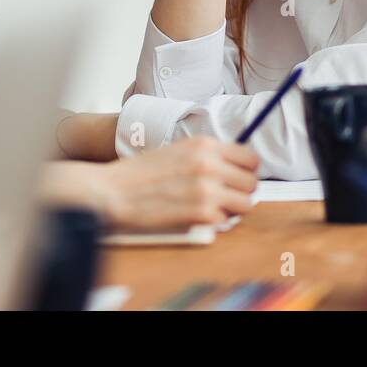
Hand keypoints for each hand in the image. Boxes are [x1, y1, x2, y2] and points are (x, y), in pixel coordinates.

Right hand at [99, 137, 259, 229]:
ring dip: (233, 208)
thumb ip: (207, 156)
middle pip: (252, 182)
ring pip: (246, 204)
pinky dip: (215, 222)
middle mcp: (209, 164)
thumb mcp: (178, 151)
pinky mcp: (201, 214)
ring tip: (214, 208)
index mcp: (204, 145)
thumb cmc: (142, 173)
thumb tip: (234, 168)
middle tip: (225, 196)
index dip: (247, 170)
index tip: (238, 178)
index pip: (251, 158)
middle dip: (241, 192)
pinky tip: (198, 216)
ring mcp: (207, 189)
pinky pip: (226, 221)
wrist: (113, 191)